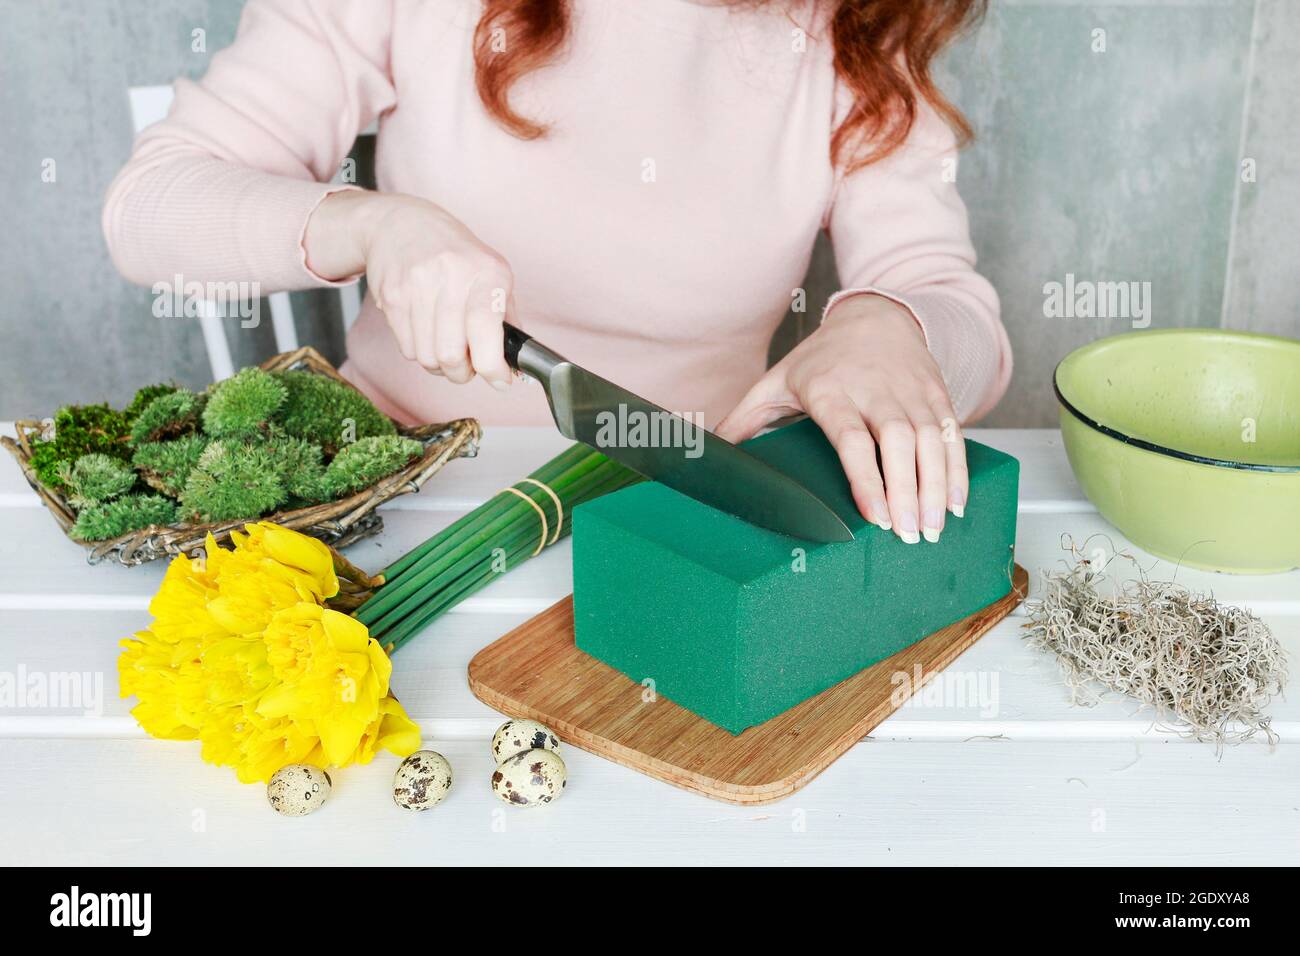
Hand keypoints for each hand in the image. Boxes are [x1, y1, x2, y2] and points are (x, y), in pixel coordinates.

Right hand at [304, 190, 514, 388]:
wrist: (401, 224)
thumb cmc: (456, 254)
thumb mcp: (493, 274)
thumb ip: (507, 318)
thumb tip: (516, 364)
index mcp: (486, 272)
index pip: (485, 330)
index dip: (492, 366)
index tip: (499, 380)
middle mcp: (450, 277)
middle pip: (451, 355)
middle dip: (462, 373)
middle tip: (467, 365)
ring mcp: (416, 287)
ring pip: (427, 358)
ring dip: (440, 365)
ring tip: (446, 345)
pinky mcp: (392, 299)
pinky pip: (407, 350)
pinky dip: (420, 352)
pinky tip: (426, 333)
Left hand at [716, 295, 965, 543]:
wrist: (876, 315)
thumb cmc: (821, 358)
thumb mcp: (778, 381)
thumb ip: (745, 419)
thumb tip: (708, 452)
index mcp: (830, 390)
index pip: (851, 437)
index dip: (865, 478)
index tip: (874, 516)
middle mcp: (874, 390)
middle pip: (896, 442)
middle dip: (907, 490)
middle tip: (909, 534)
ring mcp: (909, 391)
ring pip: (929, 440)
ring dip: (936, 486)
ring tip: (933, 527)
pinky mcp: (936, 393)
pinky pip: (951, 433)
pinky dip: (957, 469)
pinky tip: (957, 501)